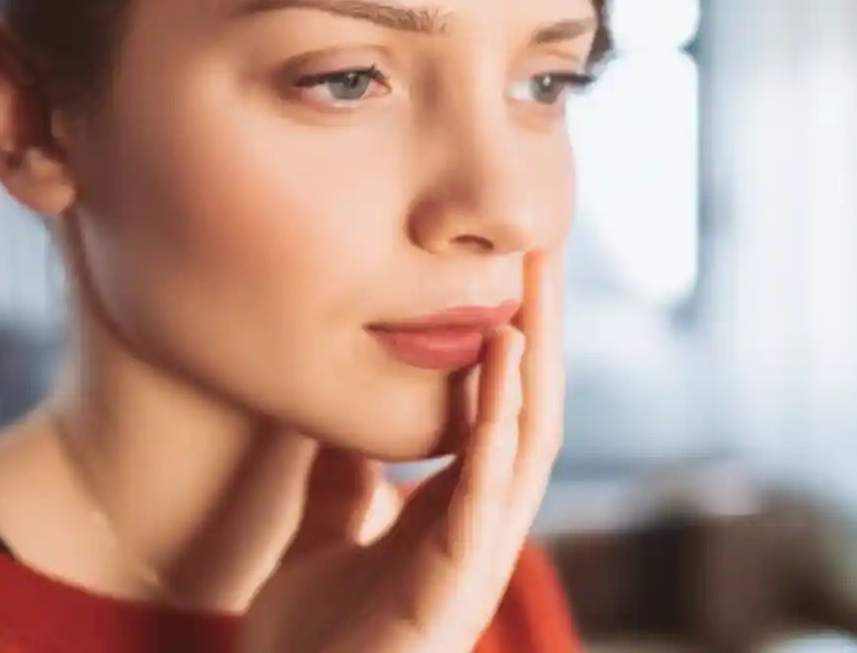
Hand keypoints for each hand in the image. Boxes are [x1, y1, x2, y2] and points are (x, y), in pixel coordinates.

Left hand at [241, 248, 564, 652]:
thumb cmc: (314, 641)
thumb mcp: (325, 531)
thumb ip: (345, 477)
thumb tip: (346, 414)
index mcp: (452, 511)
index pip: (499, 409)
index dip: (511, 339)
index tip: (506, 265)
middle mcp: (477, 527)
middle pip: (527, 410)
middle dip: (540, 329)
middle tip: (543, 244)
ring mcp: (473, 557)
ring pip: (526, 440)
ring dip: (534, 359)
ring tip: (535, 281)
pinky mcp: (456, 585)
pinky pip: (486, 490)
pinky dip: (496, 420)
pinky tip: (503, 360)